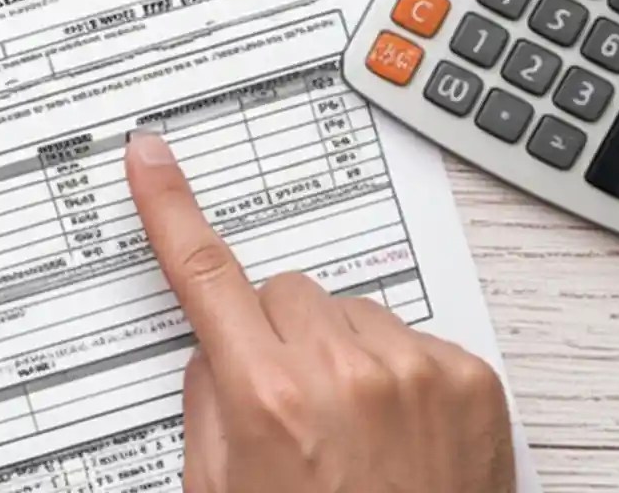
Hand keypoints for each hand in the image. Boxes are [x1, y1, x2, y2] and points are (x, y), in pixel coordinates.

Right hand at [124, 134, 515, 492]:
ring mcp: (413, 369)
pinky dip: (393, 368)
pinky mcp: (466, 376)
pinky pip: (407, 334)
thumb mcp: (222, 492)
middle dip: (271, 330)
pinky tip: (395, 428)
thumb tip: (216, 348)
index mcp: (268, 398)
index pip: (204, 276)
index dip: (170, 207)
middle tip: (284, 399)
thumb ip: (208, 403)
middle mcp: (343, 372)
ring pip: (346, 308)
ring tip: (349, 426)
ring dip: (336, 348)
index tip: (151, 159)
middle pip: (282, 290)